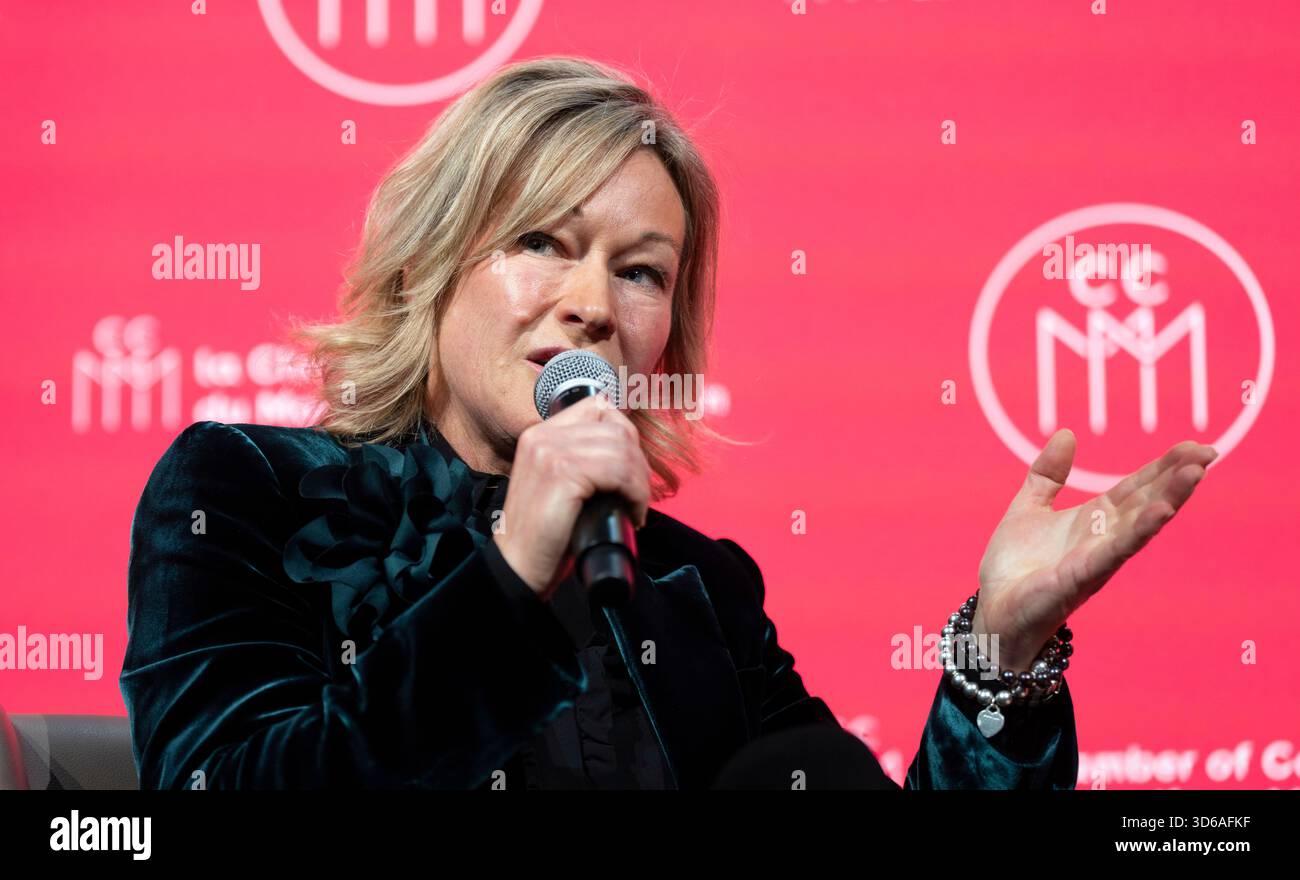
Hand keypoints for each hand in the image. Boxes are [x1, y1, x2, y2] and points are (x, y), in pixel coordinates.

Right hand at [494, 394, 649, 599]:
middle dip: (638, 462)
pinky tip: (633, 513)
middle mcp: (542, 436)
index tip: (631, 468)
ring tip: (636, 507)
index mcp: (540, 434)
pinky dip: (635, 494)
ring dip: (639, 482)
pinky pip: (618, 471)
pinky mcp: (561, 474)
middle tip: (639, 495)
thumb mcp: (559, 484)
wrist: (518, 567)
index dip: (625, 434)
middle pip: (615, 428)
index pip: (597, 407)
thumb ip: (581, 459)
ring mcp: (550, 452)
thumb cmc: (544, 534)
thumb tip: (627, 450)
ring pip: (621, 450)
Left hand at [971, 429, 1217, 671]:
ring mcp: (1097, 559)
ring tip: (1195, 473)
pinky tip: (1160, 512)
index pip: (1136, 488)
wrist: (994, 610)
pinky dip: (1137, 531)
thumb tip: (1067, 433)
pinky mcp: (1080, 577)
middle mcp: (1104, 538)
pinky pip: (1113, 551)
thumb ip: (1048, 473)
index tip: (1194, 445)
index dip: (1163, 467)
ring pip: (1140, 525)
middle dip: (1176, 478)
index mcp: (1094, 520)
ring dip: (1169, 499)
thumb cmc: (1015, 566)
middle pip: (1147, 502)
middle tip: (1207, 451)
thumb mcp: (1029, 507)